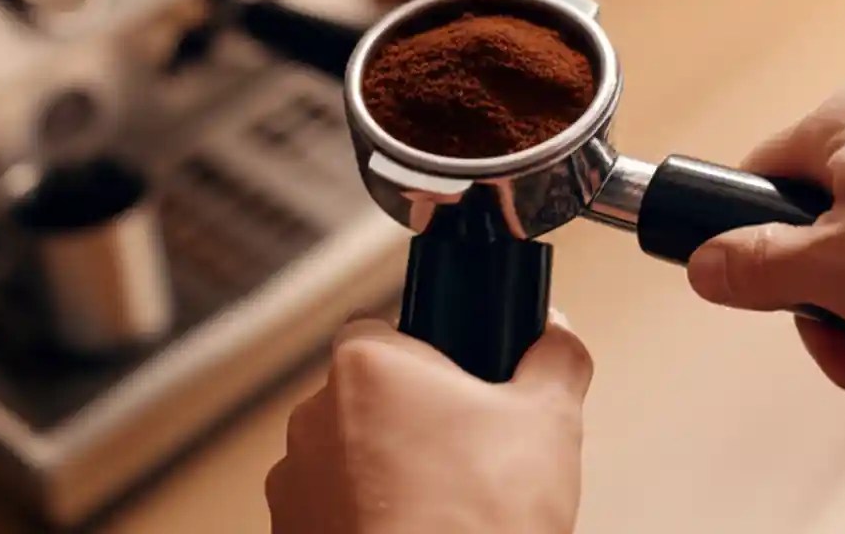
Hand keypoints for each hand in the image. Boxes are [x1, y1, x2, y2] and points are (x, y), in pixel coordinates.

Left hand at [266, 312, 592, 533]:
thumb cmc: (480, 520)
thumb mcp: (550, 421)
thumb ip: (556, 358)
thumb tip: (555, 336)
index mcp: (366, 366)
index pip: (388, 330)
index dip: (433, 359)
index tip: (466, 390)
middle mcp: (313, 416)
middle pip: (371, 397)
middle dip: (414, 421)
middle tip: (470, 456)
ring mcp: (293, 481)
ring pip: (351, 457)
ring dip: (387, 474)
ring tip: (446, 508)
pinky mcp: (289, 533)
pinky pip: (333, 511)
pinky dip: (367, 520)